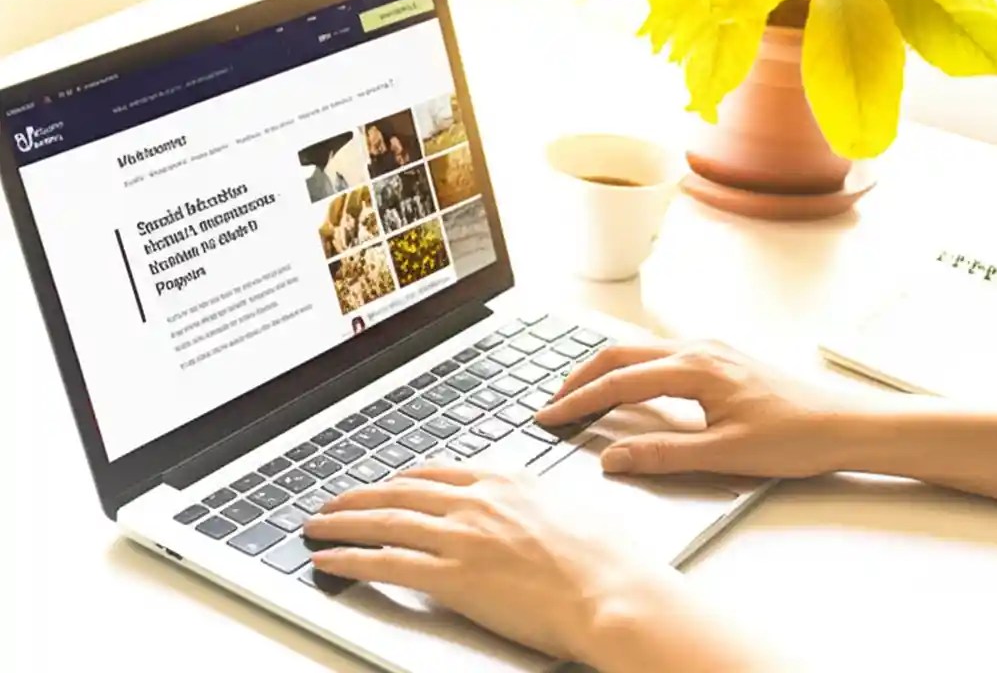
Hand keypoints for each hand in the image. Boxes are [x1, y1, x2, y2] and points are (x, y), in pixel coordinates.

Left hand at [304, 466, 679, 663]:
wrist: (612, 593)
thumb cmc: (607, 561)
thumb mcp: (572, 509)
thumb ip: (537, 502)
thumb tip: (529, 506)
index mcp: (507, 480)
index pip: (437, 472)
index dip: (401, 479)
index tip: (385, 484)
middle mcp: (478, 500)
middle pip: (400, 491)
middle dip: (360, 495)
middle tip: (333, 501)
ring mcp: (462, 536)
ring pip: (384, 521)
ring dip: (342, 522)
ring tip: (316, 525)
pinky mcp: (452, 576)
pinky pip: (386, 562)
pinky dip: (350, 559)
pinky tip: (329, 559)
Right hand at [535, 340, 857, 477]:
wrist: (847, 423)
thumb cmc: (797, 436)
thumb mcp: (725, 454)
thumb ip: (663, 455)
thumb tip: (612, 458)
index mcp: (695, 368)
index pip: (618, 382)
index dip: (579, 402)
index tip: (549, 418)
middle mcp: (699, 349)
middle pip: (621, 355)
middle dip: (580, 378)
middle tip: (550, 403)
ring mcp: (712, 350)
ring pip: (640, 351)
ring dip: (605, 370)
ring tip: (579, 395)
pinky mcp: (723, 359)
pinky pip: (661, 355)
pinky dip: (631, 369)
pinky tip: (629, 387)